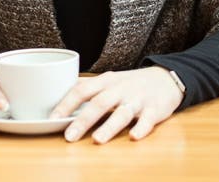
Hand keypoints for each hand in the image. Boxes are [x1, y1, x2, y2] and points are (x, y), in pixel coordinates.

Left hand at [52, 67, 184, 143]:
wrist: (166, 78)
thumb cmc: (132, 83)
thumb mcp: (110, 80)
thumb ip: (87, 86)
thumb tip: (58, 93)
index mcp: (106, 82)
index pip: (82, 90)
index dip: (67, 104)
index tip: (53, 119)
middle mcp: (121, 89)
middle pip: (100, 103)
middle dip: (84, 120)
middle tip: (69, 135)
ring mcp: (138, 99)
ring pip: (122, 112)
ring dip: (109, 126)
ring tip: (97, 140)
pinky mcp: (155, 109)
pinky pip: (148, 119)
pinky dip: (142, 128)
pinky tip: (134, 136)